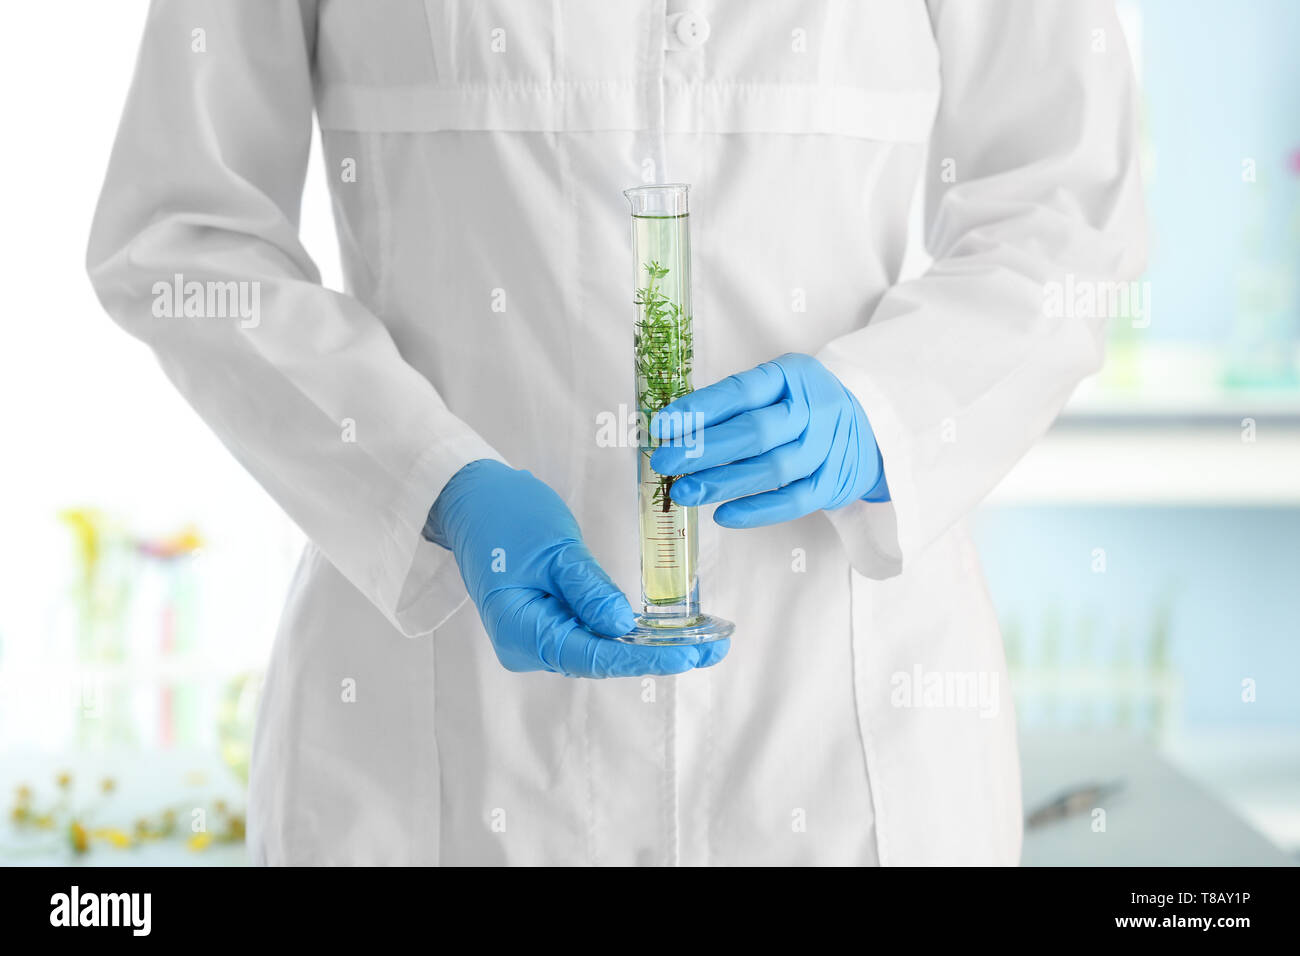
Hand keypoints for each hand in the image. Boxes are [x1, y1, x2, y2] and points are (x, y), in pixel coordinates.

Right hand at [427, 460, 728, 676]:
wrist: (471, 499)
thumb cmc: (507, 516)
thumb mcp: (555, 549)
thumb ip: (589, 591)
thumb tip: (624, 629)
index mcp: (520, 631)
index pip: (592, 655)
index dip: (643, 658)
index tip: (687, 656)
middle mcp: (526, 646)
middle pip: (599, 660)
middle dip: (655, 655)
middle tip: (712, 650)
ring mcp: (536, 637)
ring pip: (599, 651)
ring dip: (647, 647)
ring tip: (702, 643)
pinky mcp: (547, 623)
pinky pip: (591, 635)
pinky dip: (627, 634)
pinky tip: (665, 632)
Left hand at [650, 352, 887, 528]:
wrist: (873, 426)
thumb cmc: (807, 405)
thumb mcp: (779, 386)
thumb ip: (736, 403)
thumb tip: (675, 430)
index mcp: (793, 375)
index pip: (741, 392)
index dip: (700, 410)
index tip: (663, 425)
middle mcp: (814, 409)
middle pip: (755, 432)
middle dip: (704, 449)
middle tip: (665, 462)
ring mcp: (826, 448)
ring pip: (771, 469)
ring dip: (723, 483)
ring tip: (684, 492)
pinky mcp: (831, 484)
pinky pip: (792, 501)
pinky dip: (756, 511)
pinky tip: (723, 515)